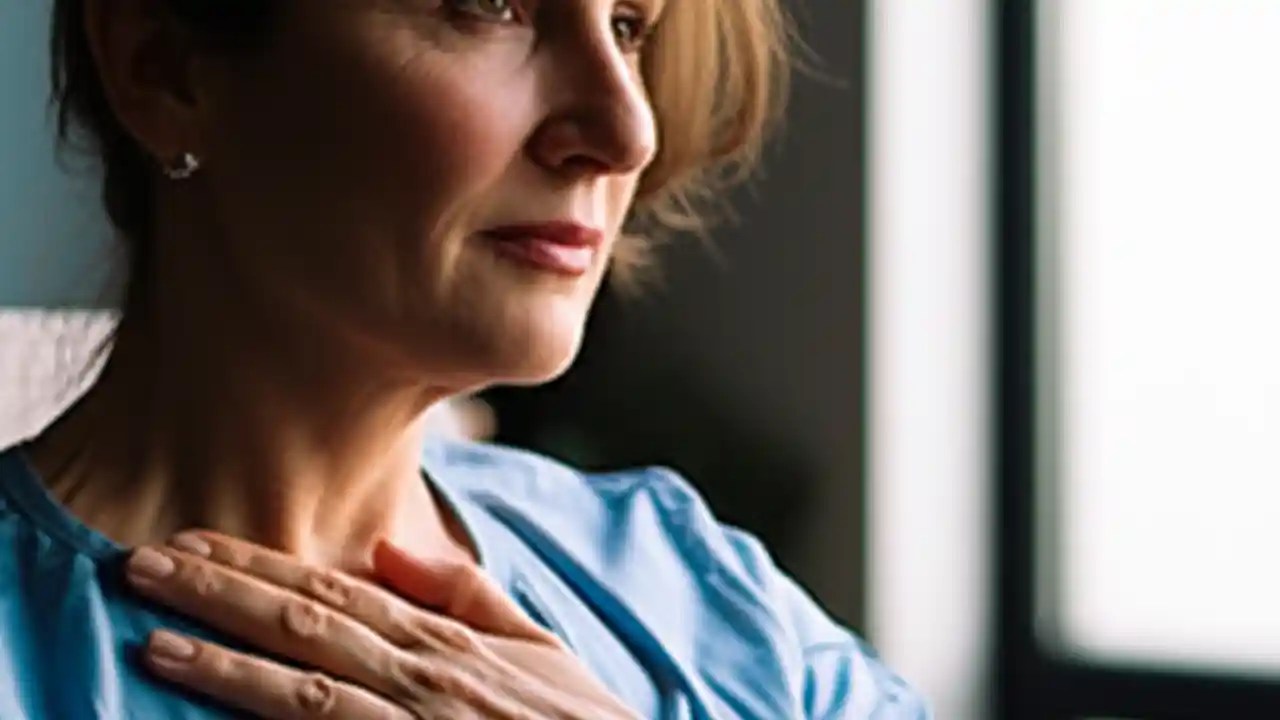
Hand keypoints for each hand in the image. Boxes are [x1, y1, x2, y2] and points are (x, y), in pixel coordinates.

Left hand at [124, 532, 637, 718]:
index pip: (336, 590)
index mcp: (448, 640)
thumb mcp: (541, 647)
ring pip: (306, 691)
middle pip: (307, 626)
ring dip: (225, 663)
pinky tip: (216, 716)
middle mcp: (426, 677)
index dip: (258, 566)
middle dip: (220, 595)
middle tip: (141, 565)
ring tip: (155, 639)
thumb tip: (391, 547)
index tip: (193, 542)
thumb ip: (468, 594)